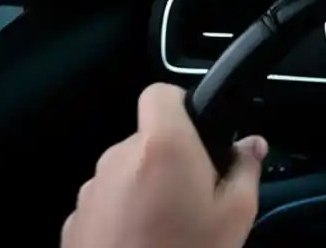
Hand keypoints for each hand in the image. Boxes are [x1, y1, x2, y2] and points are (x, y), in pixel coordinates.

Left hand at [62, 83, 267, 247]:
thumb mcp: (236, 216)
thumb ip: (246, 170)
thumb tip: (251, 147)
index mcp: (162, 146)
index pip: (161, 92)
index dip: (182, 106)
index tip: (199, 135)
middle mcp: (118, 158)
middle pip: (147, 138)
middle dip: (170, 159)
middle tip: (197, 196)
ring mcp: (91, 191)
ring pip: (126, 172)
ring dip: (145, 188)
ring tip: (169, 228)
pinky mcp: (74, 221)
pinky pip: (107, 202)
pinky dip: (123, 215)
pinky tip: (142, 244)